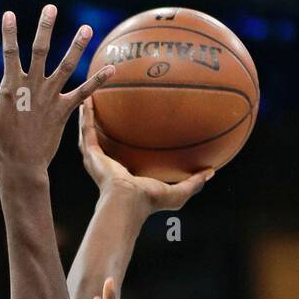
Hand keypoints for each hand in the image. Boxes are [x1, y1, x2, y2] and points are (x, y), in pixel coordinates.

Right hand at [0, 6, 114, 172]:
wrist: (21, 167)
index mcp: (11, 86)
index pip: (8, 52)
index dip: (8, 32)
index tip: (9, 13)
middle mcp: (33, 87)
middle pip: (40, 50)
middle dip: (45, 28)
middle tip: (51, 8)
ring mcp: (50, 98)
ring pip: (66, 66)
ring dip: (77, 46)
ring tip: (87, 28)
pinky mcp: (64, 111)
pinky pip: (84, 93)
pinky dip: (98, 81)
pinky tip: (112, 68)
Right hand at [79, 103, 213, 213]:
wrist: (128, 201)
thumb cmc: (150, 201)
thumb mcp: (178, 191)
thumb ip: (194, 181)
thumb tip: (211, 171)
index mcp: (125, 174)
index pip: (125, 153)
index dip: (127, 140)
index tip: (134, 125)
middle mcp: (108, 165)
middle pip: (104, 140)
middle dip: (104, 124)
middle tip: (106, 105)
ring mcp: (97, 159)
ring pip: (90, 132)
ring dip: (89, 116)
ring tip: (90, 96)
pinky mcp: (91, 154)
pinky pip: (87, 130)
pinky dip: (86, 115)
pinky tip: (88, 99)